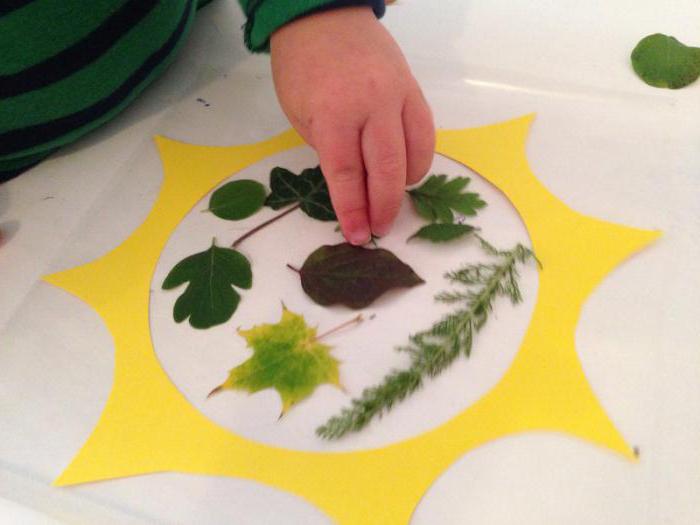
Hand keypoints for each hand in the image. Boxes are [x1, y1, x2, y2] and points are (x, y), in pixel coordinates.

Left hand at [270, 6, 434, 243]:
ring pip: (415, 154)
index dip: (352, 210)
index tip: (357, 235)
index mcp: (334, 112)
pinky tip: (406, 172)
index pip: (346, 174)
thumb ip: (328, 149)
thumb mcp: (299, 114)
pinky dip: (419, 159)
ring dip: (405, 185)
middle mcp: (372, 104)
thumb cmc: (302, 68)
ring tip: (390, 200)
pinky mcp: (414, 89)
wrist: (324, 17)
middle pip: (386, 169)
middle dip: (384, 207)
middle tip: (379, 229)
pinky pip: (426, 133)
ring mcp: (398, 95)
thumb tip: (354, 184)